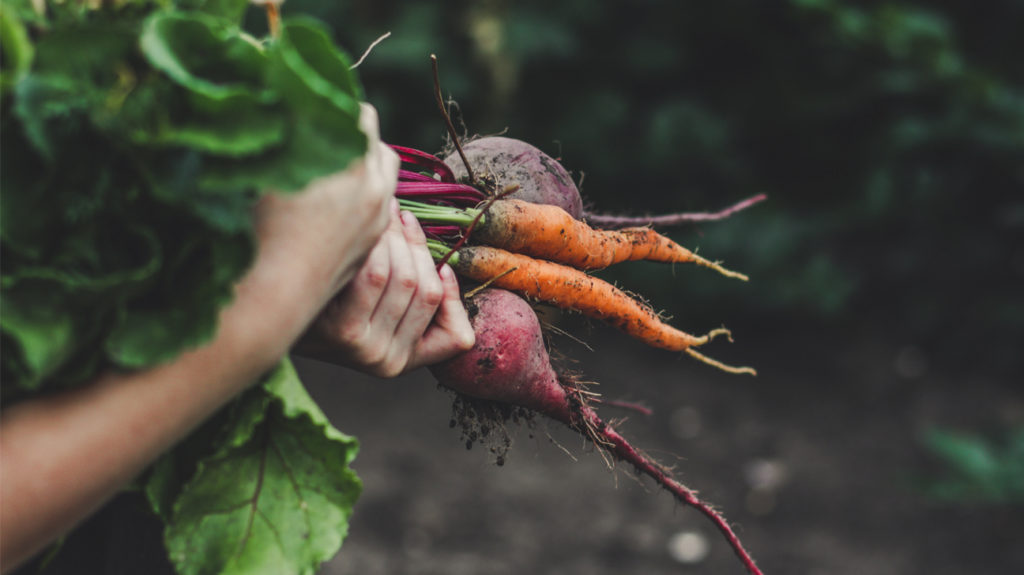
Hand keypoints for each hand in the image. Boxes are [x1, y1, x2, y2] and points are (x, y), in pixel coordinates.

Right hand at [246, 103, 398, 325]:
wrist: (271, 296)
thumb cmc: (257, 232)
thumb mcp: (264, 172)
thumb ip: (284, 133)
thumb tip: (283, 99)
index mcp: (352, 168)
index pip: (361, 115)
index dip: (338, 106)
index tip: (315, 105)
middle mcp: (374, 194)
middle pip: (380, 148)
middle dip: (358, 138)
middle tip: (325, 135)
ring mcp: (375, 224)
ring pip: (386, 183)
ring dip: (367, 170)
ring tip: (334, 169)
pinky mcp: (368, 248)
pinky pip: (382, 211)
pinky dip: (366, 198)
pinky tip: (335, 202)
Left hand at [297, 203, 475, 376]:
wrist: (264, 313)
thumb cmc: (321, 304)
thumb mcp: (370, 315)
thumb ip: (405, 298)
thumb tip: (435, 258)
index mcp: (402, 364)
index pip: (457, 337)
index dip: (454, 297)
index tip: (442, 266)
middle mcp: (388, 362)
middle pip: (425, 290)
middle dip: (415, 246)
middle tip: (398, 216)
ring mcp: (366, 349)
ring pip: (405, 278)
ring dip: (395, 238)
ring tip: (381, 216)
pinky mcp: (342, 332)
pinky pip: (377, 275)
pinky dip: (377, 245)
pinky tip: (367, 232)